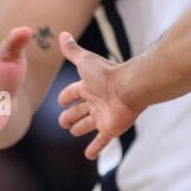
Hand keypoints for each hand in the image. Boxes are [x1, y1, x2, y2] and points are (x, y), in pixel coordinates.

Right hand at [57, 32, 140, 159]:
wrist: (130, 87)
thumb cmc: (107, 74)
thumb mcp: (85, 60)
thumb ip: (72, 50)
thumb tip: (62, 34)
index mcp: (88, 87)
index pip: (72, 93)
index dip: (65, 97)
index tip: (60, 102)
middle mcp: (95, 102)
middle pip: (78, 111)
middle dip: (69, 117)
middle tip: (63, 122)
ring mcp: (103, 116)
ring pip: (87, 125)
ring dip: (80, 129)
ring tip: (74, 131)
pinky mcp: (111, 129)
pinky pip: (101, 141)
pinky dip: (94, 149)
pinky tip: (88, 156)